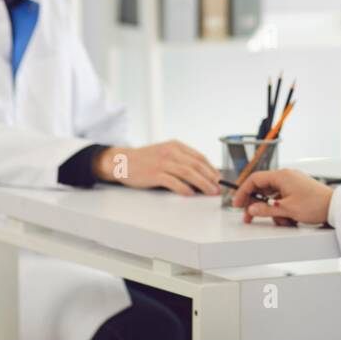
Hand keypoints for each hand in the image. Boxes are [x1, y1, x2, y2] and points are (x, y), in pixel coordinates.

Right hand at [96, 141, 220, 194]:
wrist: (122, 161)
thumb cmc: (146, 160)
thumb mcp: (165, 153)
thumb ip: (181, 160)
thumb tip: (200, 175)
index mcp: (176, 146)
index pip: (199, 157)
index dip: (211, 168)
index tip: (219, 178)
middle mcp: (171, 151)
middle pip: (196, 165)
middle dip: (210, 177)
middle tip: (218, 188)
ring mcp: (162, 162)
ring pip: (188, 173)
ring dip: (202, 183)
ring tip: (210, 192)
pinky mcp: (154, 173)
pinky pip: (173, 181)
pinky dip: (183, 188)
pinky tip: (190, 193)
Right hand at [233, 169, 333, 226]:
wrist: (334, 207)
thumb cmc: (315, 204)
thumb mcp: (287, 210)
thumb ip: (266, 209)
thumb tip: (251, 209)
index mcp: (282, 176)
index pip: (255, 179)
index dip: (243, 191)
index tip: (237, 204)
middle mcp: (286, 176)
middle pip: (262, 188)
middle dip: (257, 205)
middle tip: (250, 217)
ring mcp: (292, 183)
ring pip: (273, 197)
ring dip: (273, 211)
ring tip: (283, 220)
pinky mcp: (297, 190)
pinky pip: (282, 199)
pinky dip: (282, 210)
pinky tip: (289, 219)